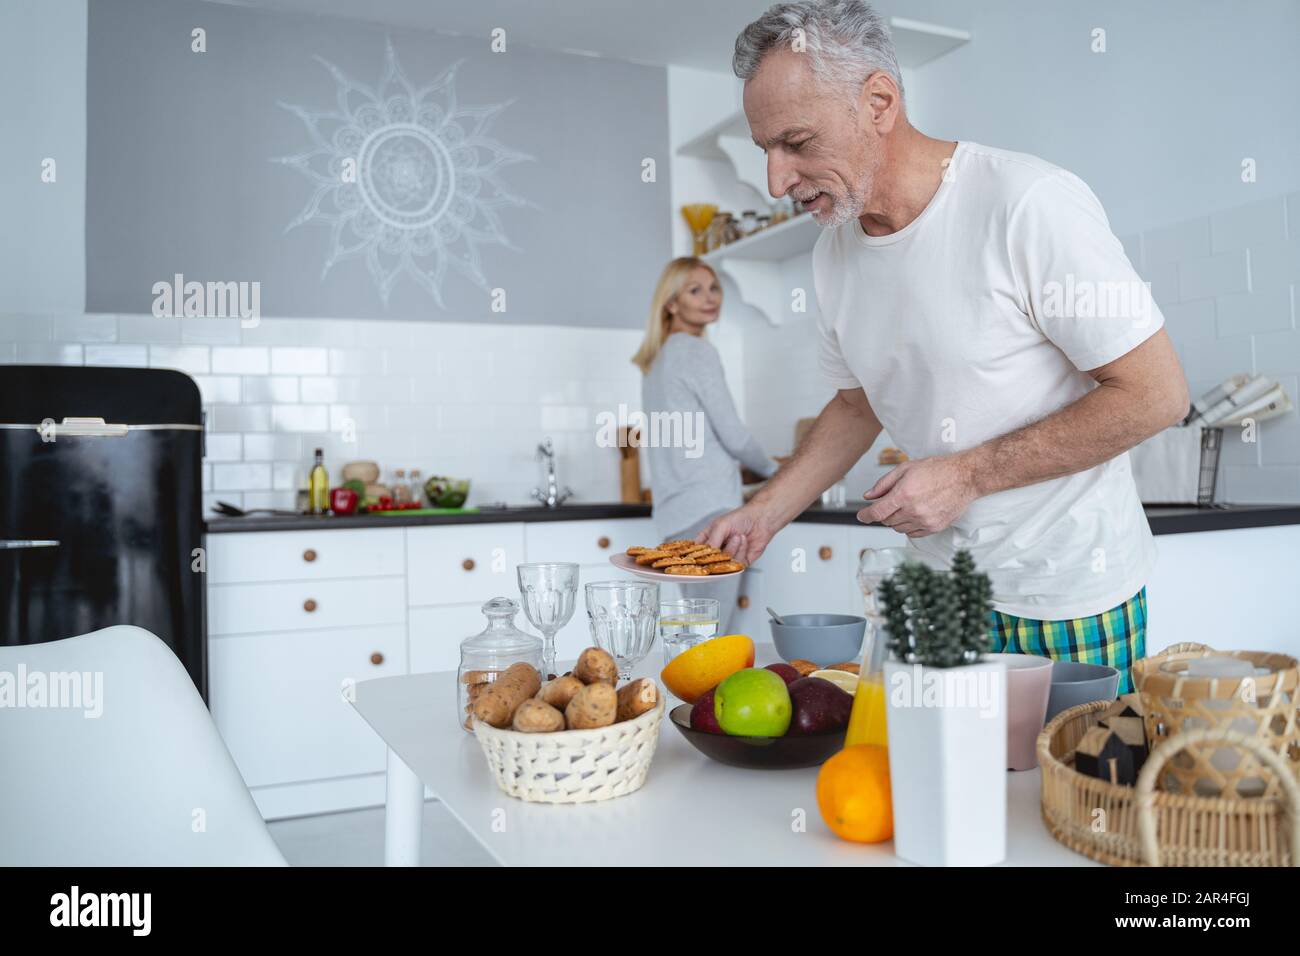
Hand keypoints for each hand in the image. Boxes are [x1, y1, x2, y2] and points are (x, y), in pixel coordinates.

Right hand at [697, 504, 776, 564]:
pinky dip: (741, 551)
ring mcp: (728, 557)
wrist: (761, 519)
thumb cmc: (740, 518)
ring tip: (738, 536)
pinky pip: (737, 563)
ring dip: (732, 548)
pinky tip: (743, 541)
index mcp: (707, 540)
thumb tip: (706, 555)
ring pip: (724, 563)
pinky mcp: (740, 562)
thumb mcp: (720, 526)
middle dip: (717, 553)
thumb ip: (711, 541)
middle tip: (722, 546)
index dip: (696, 557)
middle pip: (709, 562)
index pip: (696, 553)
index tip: (699, 556)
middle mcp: (717, 550)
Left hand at [857, 455, 977, 536]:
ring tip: (906, 505)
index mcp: (904, 494)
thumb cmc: (938, 470)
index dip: (865, 515)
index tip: (862, 516)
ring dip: (896, 520)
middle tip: (890, 503)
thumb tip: (869, 496)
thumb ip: (884, 484)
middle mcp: (913, 510)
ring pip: (898, 528)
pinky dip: (908, 526)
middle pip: (887, 521)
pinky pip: (913, 533)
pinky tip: (914, 514)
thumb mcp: (906, 468)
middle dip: (883, 513)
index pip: (877, 513)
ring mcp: (925, 521)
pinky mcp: (934, 527)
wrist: (965, 477)